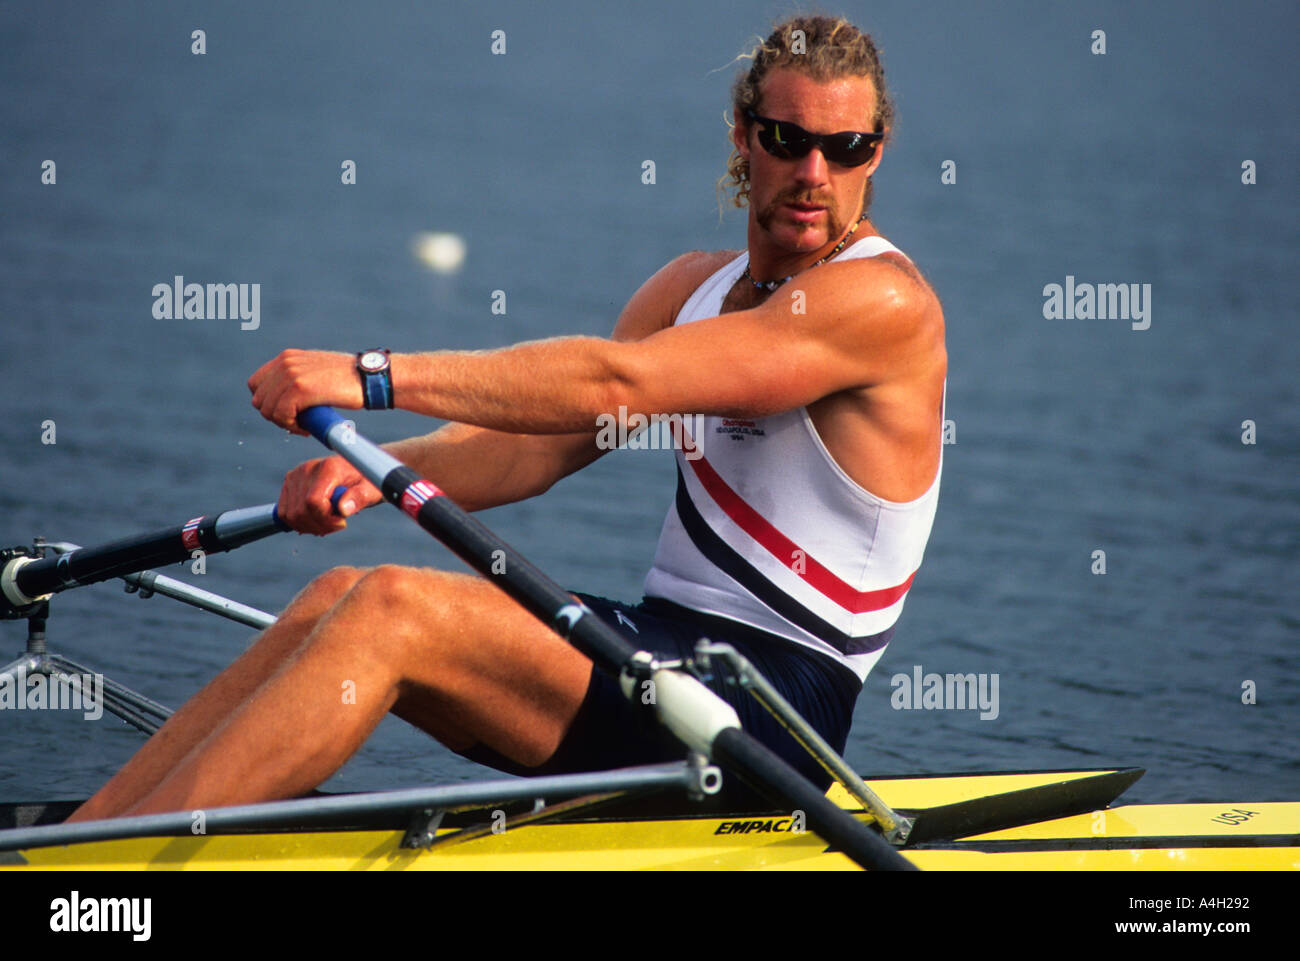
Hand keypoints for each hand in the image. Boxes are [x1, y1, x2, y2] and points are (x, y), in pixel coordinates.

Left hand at [248, 349, 363, 433]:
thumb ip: (298, 378)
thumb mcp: (317, 372)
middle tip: (298, 423)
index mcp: (287, 358)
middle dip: (276, 416)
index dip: (268, 402)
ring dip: (284, 423)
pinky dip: (291, 426)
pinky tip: (307, 428)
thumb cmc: (350, 381)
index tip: (288, 412)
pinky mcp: (299, 389)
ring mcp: (291, 375)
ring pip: (268, 410)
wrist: (371, 379)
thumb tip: (283, 400)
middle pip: (259, 399)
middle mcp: (285, 363)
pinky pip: (281, 415)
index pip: (257, 384)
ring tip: (304, 426)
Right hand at [277, 455, 382, 534]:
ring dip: (309, 526)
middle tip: (337, 524)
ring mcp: (296, 475)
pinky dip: (298, 523)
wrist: (357, 471)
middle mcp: (308, 468)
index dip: (326, 519)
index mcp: (328, 468)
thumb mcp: (371, 490)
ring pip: (291, 515)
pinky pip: (284, 512)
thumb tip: (343, 509)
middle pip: (300, 511)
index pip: (313, 502)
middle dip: (319, 525)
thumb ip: (359, 497)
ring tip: (328, 523)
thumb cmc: (366, 481)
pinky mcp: (289, 482)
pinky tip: (316, 521)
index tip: (342, 522)